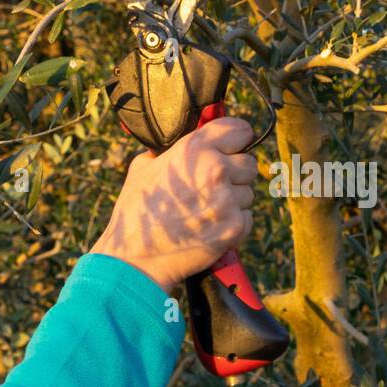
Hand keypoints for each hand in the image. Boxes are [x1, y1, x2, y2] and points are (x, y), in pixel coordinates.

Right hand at [91, 117, 258, 294]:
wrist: (137, 257)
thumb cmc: (137, 212)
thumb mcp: (143, 167)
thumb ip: (169, 150)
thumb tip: (186, 142)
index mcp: (194, 150)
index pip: (239, 130)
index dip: (238, 138)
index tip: (236, 144)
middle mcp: (214, 170)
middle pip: (250, 163)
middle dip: (236, 173)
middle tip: (215, 186)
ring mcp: (227, 200)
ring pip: (249, 192)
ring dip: (234, 200)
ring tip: (207, 210)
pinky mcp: (234, 227)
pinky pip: (247, 217)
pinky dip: (234, 223)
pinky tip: (211, 226)